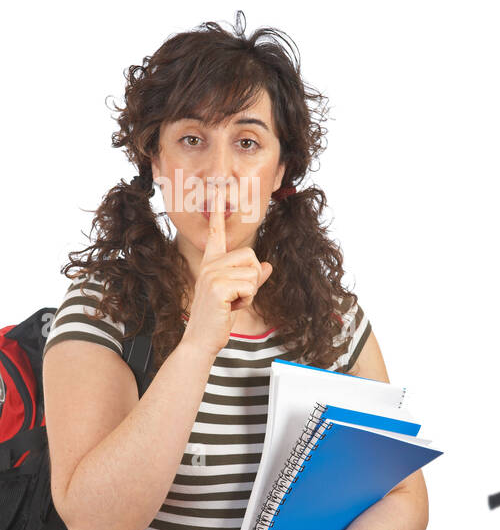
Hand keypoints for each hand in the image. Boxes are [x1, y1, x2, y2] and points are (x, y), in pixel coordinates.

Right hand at [180, 181, 272, 357]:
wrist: (203, 339)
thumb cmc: (219, 317)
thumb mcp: (239, 295)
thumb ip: (253, 278)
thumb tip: (268, 265)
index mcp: (212, 263)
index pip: (216, 235)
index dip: (217, 213)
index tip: (218, 190)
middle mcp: (210, 264)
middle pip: (251, 257)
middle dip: (252, 279)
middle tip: (236, 296)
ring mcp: (211, 274)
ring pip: (253, 272)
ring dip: (250, 292)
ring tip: (232, 303)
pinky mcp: (217, 286)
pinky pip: (250, 286)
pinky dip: (247, 300)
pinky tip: (230, 308)